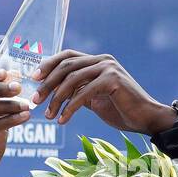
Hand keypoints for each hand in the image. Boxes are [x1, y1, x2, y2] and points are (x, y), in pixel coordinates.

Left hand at [32, 50, 176, 133]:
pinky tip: (63, 121)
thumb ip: (77, 90)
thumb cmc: (119, 109)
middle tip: (35, 101)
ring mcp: (109, 68)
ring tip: (48, 116)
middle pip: (66, 66)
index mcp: (97, 61)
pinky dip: (70, 108)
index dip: (48, 64)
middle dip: (47, 84)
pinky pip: (84, 93)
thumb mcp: (92, 98)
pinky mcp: (113, 80)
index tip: (33, 78)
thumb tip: (52, 91)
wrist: (144, 119)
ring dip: (56, 99)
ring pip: (73, 79)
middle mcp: (102, 60)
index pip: (67, 55)